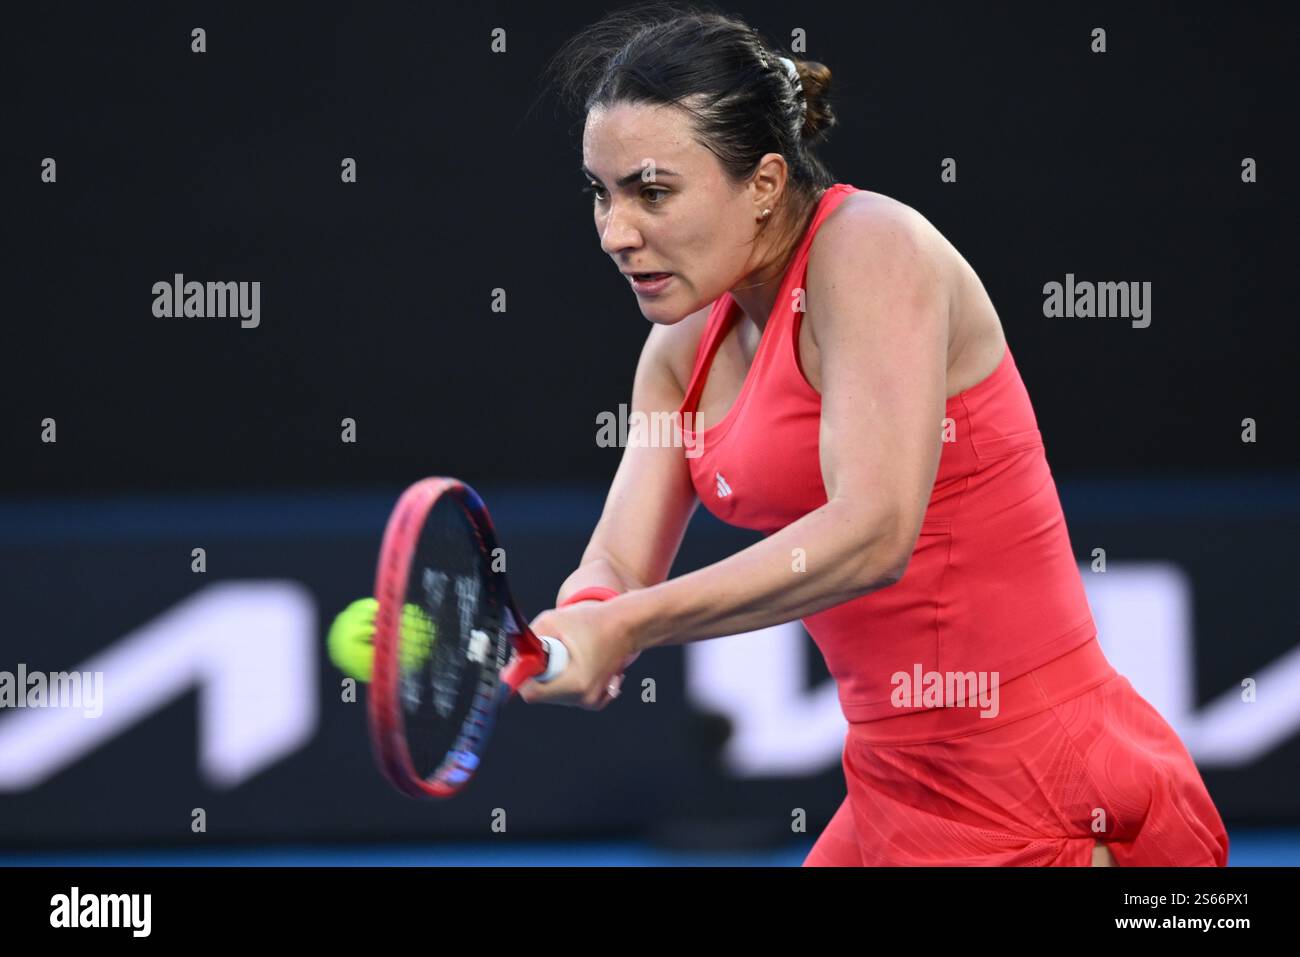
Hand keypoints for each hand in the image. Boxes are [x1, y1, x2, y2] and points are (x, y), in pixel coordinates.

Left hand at [517, 600, 639, 709]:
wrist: (626, 625)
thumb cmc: (593, 621)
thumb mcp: (552, 621)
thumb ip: (528, 642)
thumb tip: (512, 660)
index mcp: (575, 682)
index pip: (532, 694)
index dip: (524, 676)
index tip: (527, 661)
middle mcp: (584, 697)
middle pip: (542, 694)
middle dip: (541, 673)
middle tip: (553, 650)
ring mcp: (591, 700)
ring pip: (554, 695)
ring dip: (553, 676)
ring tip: (570, 654)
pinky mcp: (595, 700)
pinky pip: (568, 697)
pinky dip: (566, 681)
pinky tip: (578, 665)